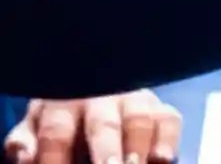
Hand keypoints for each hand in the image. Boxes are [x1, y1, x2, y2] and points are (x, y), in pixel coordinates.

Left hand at [5, 90, 180, 163]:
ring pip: (140, 120)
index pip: (56, 132)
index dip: (53, 157)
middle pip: (103, 124)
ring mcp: (135, 101)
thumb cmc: (63, 120)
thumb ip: (26, 141)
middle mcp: (103, 97)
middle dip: (106, 150)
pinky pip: (170, 120)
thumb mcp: (36, 126)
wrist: (96, 89)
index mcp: (64, 102)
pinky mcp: (161, 109)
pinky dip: (169, 140)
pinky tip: (162, 159)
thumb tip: (24, 154)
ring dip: (138, 147)